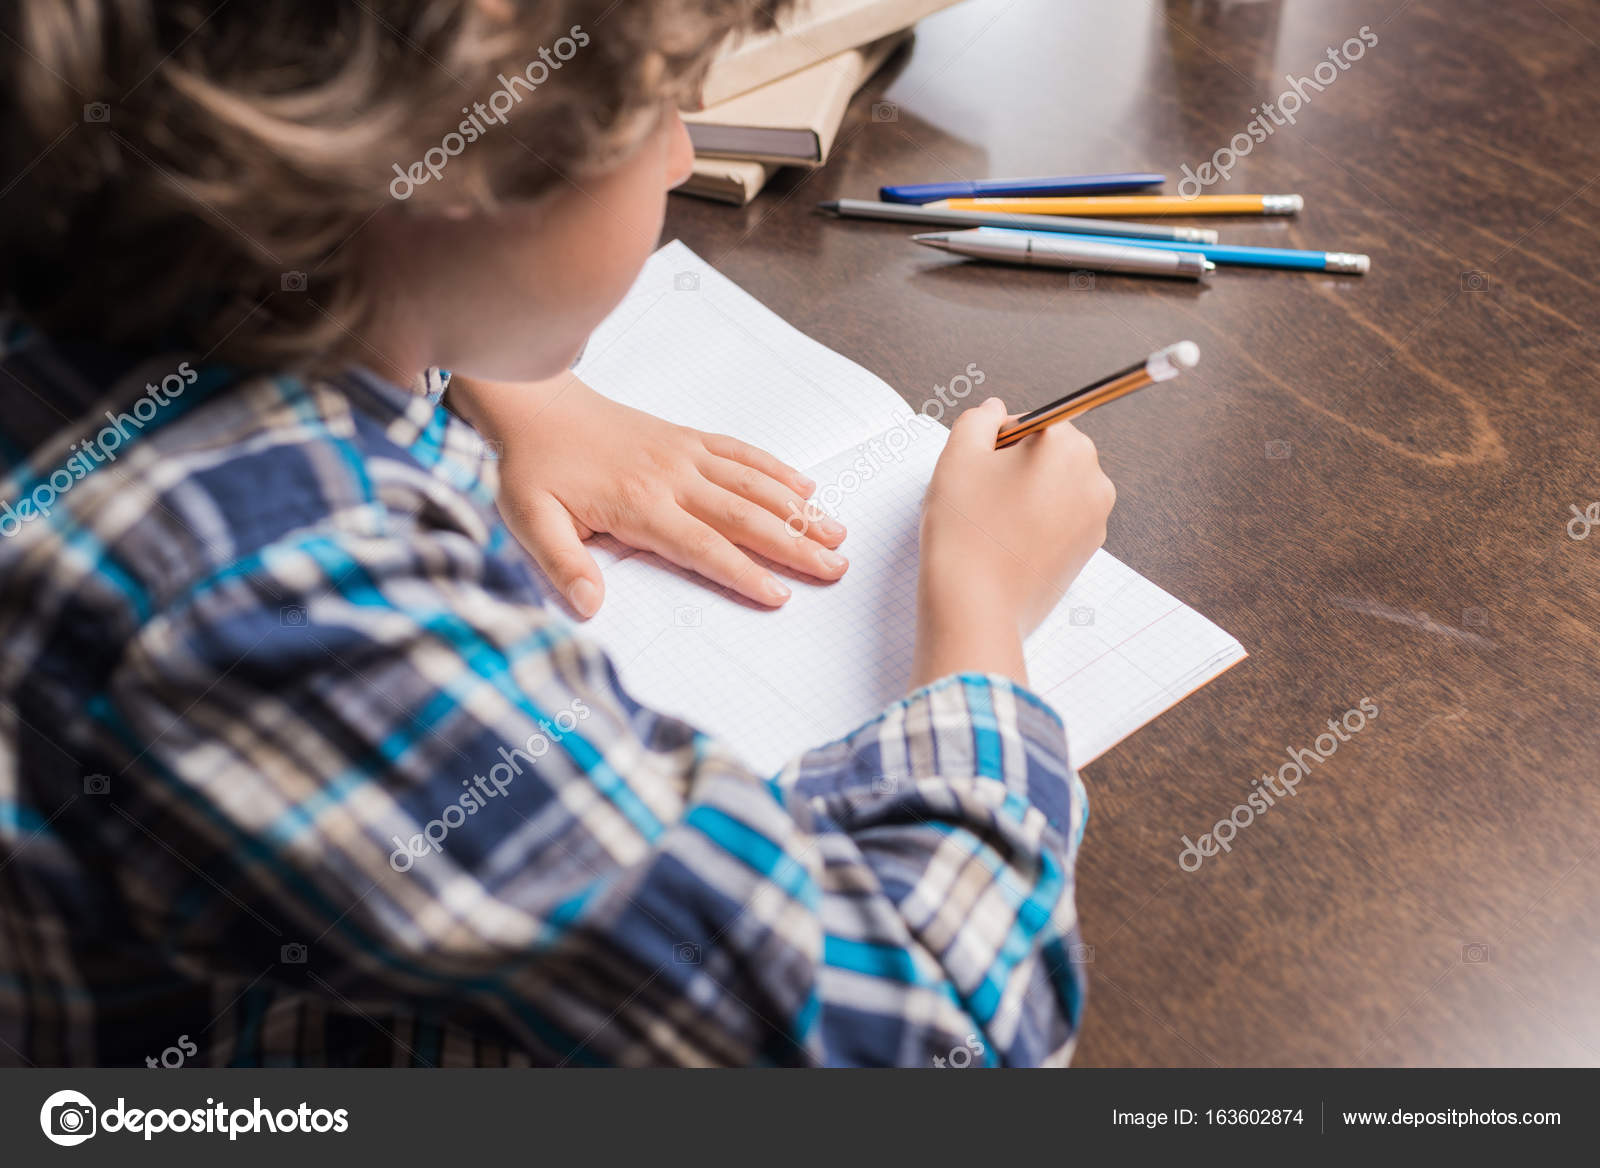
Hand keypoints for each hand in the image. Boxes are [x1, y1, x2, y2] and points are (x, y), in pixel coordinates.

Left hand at [448, 373, 848, 616]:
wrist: (536, 405)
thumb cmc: (534, 467)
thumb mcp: (530, 520)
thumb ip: (563, 564)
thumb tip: (589, 606)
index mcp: (640, 506)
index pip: (703, 547)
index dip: (743, 573)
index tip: (780, 595)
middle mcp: (673, 479)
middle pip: (745, 517)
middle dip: (794, 545)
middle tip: (835, 569)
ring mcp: (685, 455)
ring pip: (754, 485)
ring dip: (799, 510)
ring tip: (838, 534)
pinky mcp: (687, 438)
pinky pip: (742, 453)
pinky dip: (777, 469)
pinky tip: (806, 487)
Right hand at [911, 397, 1114, 688]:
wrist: (976, 606)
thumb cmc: (964, 530)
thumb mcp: (957, 456)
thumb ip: (978, 419)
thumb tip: (996, 411)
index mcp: (1066, 444)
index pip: (1029, 423)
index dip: (996, 443)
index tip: (979, 470)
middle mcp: (1093, 477)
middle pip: (1048, 454)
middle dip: (1016, 468)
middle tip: (981, 499)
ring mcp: (1096, 517)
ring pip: (1054, 488)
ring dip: (1026, 496)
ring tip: (993, 524)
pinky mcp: (1088, 551)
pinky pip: (1060, 521)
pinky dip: (1037, 525)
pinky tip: (1008, 544)